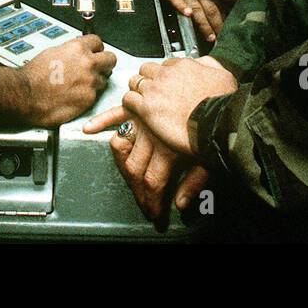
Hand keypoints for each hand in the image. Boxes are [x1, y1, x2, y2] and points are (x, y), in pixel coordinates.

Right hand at [21, 35, 115, 126]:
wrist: (26, 95)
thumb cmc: (34, 75)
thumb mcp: (52, 52)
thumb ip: (70, 50)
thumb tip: (77, 51)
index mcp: (78, 48)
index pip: (98, 41)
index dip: (95, 48)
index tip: (94, 52)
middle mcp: (88, 63)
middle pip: (110, 58)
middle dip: (104, 62)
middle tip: (97, 67)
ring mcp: (91, 81)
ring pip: (104, 78)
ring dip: (96, 80)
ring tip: (81, 84)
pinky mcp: (90, 99)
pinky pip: (96, 94)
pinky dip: (88, 94)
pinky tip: (76, 95)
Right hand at [85, 106, 209, 219]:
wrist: (217, 94)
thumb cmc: (217, 126)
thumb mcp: (211, 158)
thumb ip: (194, 182)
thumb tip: (180, 204)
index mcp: (168, 149)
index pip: (152, 182)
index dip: (151, 201)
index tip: (153, 214)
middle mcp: (151, 134)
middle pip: (133, 167)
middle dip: (136, 188)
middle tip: (142, 201)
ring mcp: (144, 117)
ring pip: (122, 143)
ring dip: (122, 160)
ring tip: (127, 174)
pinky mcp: (142, 103)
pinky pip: (118, 111)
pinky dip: (103, 120)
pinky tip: (90, 128)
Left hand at [124, 56, 236, 155]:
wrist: (217, 123)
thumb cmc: (222, 103)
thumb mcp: (223, 75)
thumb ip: (209, 65)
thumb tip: (203, 62)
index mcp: (183, 66)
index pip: (165, 64)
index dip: (164, 75)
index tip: (167, 83)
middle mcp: (166, 75)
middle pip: (146, 70)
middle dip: (148, 79)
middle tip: (153, 92)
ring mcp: (154, 90)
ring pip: (135, 83)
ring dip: (138, 91)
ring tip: (143, 102)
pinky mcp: (146, 108)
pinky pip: (128, 100)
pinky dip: (130, 104)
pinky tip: (136, 110)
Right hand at [158, 0, 225, 43]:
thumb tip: (225, 13)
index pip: (220, 4)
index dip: (225, 18)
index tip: (228, 31)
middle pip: (210, 7)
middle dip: (216, 25)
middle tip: (221, 38)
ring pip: (196, 6)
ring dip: (203, 23)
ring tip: (209, 36)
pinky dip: (181, 5)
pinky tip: (187, 13)